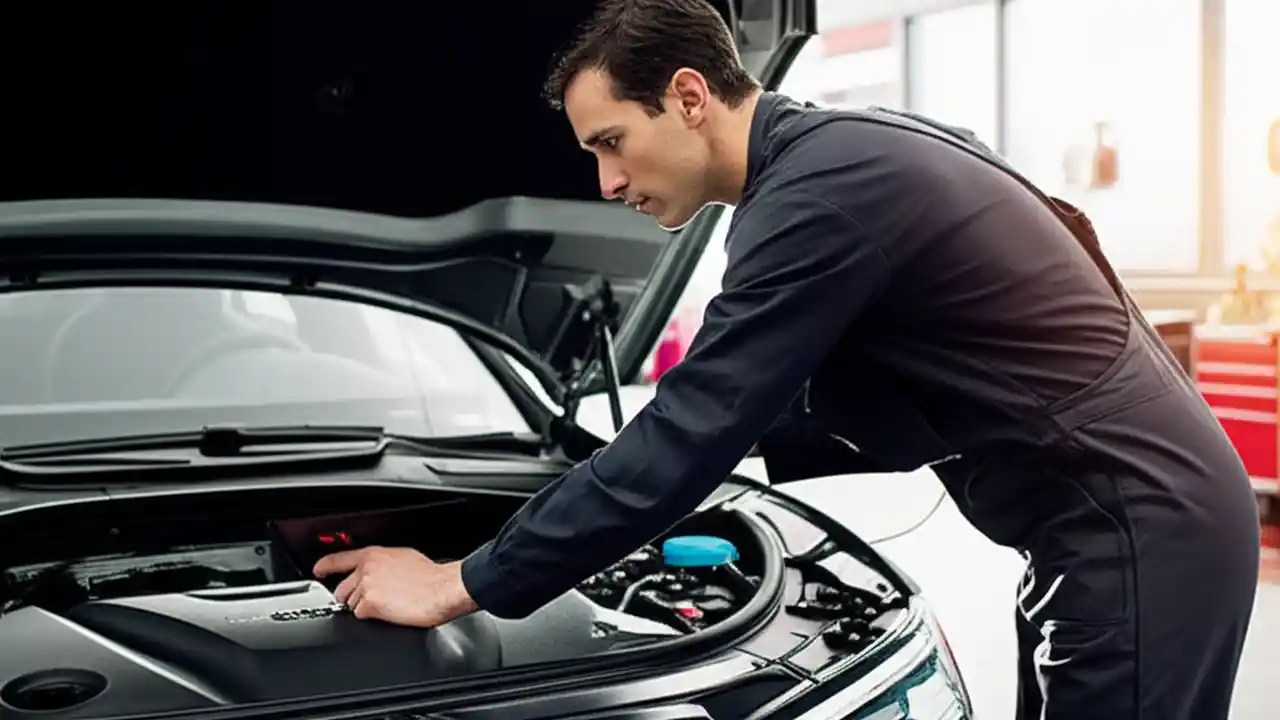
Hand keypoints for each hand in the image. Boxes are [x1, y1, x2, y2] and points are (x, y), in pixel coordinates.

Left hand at [312, 546, 477, 627]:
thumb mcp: (404, 557)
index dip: (324, 566)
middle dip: (350, 596)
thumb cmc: (431, 576)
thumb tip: (377, 570)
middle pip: (341, 588)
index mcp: (374, 555)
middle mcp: (366, 570)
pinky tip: (387, 612)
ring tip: (385, 605)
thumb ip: (383, 562)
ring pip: (350, 604)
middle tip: (368, 600)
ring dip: (363, 607)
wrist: (441, 589)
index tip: (318, 570)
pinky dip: (371, 617)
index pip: (339, 559)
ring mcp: (366, 588)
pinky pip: (359, 616)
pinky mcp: (370, 606)